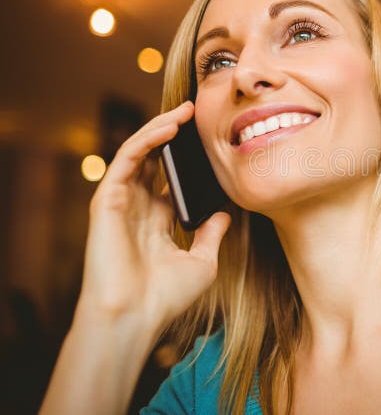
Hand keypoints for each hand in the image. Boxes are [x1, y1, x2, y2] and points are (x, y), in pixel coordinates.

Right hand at [78, 101, 230, 331]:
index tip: (210, 139)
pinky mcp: (107, 200)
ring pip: (140, 152)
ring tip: (186, 111)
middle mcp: (137, 207)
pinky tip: (169, 127)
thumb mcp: (202, 262)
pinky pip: (127, 159)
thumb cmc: (165, 297)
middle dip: (174, 134)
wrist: (135, 317)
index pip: (170, 178)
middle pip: (154, 159)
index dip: (188, 157)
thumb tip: (226, 214)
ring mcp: (121, 202)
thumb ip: (211, 234)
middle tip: (197, 111)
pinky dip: (147, 139)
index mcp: (157, 220)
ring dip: (161, 128)